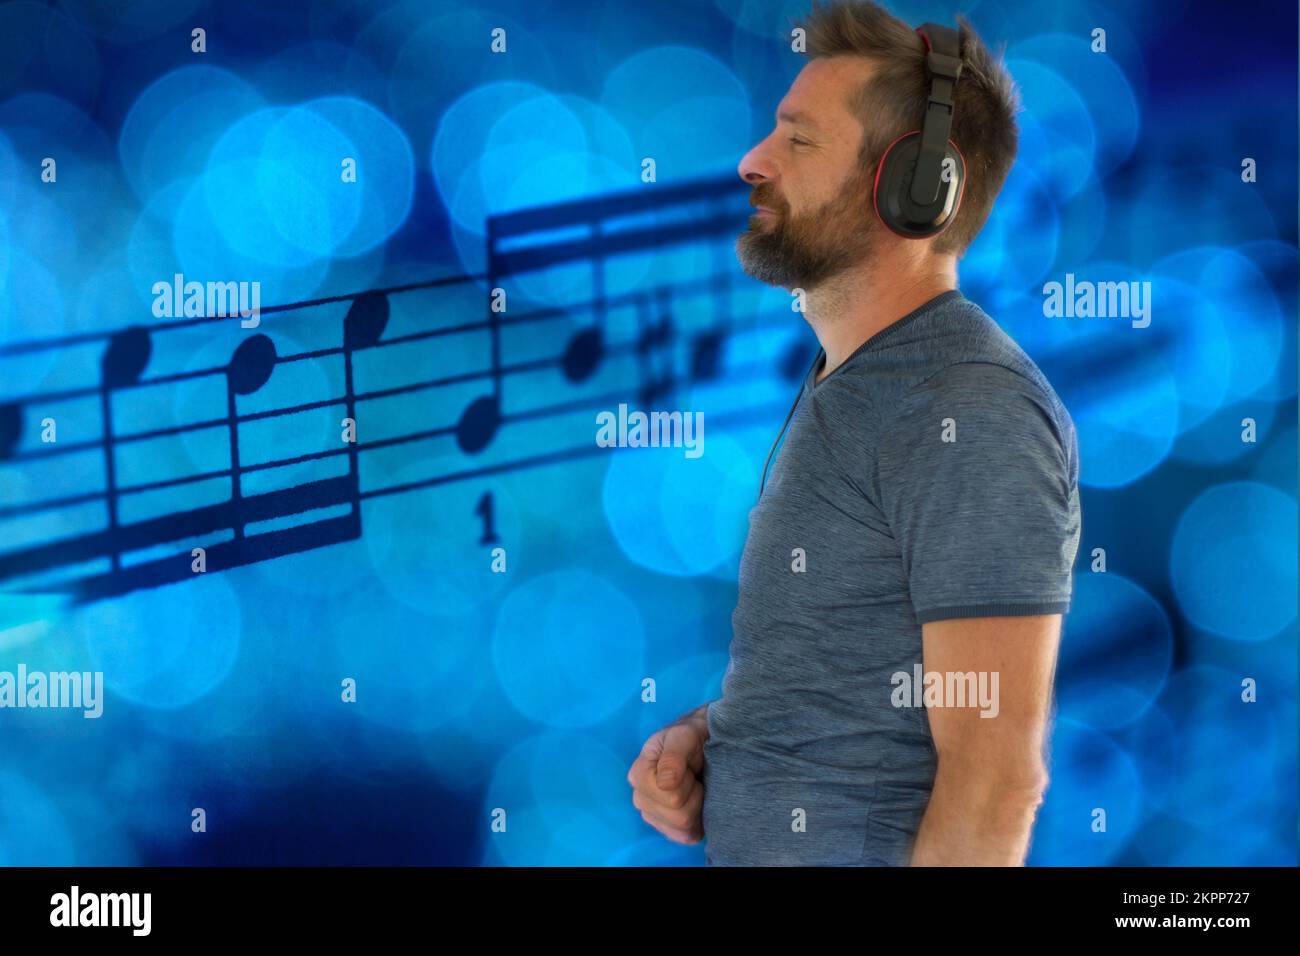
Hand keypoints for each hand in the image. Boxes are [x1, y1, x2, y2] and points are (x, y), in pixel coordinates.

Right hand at [626, 707, 708, 843]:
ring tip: (696, 787)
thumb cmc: (691, 736)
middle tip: (695, 777)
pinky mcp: (666, 828)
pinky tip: (697, 803)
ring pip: (683, 829)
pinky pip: (686, 837)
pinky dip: (698, 822)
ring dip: (698, 808)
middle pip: (678, 816)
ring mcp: (652, 816)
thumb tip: (664, 783)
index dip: (687, 780)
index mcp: (639, 774)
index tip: (689, 765)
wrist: (703, 742)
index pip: (670, 794)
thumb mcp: (684, 735)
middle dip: (695, 796)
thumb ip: (673, 755)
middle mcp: (640, 798)